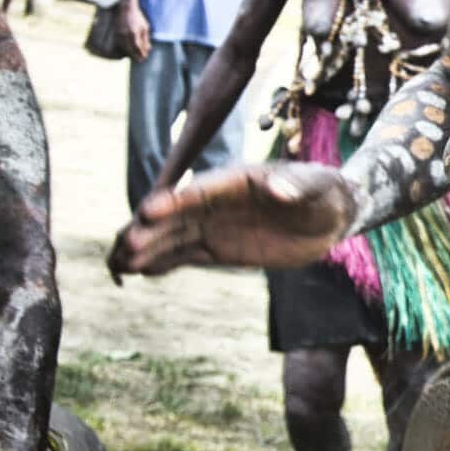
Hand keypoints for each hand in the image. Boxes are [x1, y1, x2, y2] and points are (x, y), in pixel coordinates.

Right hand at [107, 162, 358, 277]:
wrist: (328, 216)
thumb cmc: (323, 191)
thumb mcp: (316, 186)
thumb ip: (296, 186)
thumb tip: (276, 188)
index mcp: (237, 180)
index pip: (201, 189)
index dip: (175, 200)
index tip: (148, 210)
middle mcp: (217, 201)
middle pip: (178, 215)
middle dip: (151, 228)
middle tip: (126, 244)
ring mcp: (214, 224)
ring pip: (173, 236)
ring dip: (148, 248)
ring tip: (120, 263)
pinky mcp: (216, 248)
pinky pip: (184, 255)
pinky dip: (161, 262)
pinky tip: (137, 271)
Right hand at [117, 3, 151, 61]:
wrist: (126, 9)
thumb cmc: (138, 18)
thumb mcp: (145, 27)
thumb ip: (145, 39)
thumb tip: (148, 49)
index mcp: (134, 32)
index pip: (137, 47)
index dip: (140, 54)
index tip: (144, 58)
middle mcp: (126, 34)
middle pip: (130, 49)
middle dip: (135, 55)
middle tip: (140, 60)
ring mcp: (120, 34)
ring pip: (124, 47)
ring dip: (129, 53)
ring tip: (135, 57)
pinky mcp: (116, 33)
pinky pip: (120, 44)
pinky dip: (124, 48)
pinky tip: (128, 50)